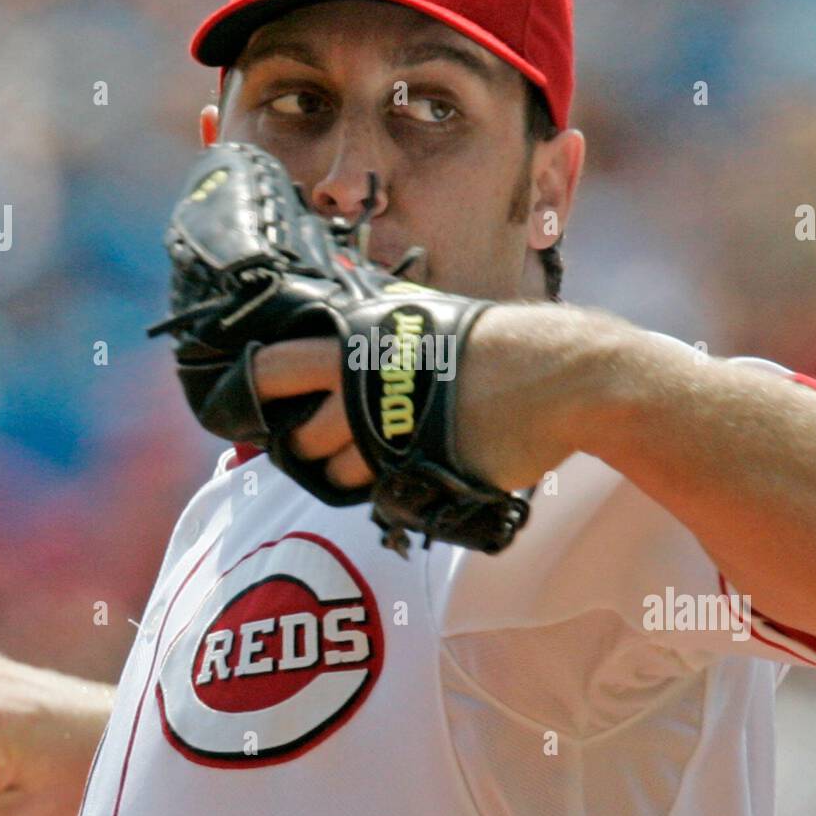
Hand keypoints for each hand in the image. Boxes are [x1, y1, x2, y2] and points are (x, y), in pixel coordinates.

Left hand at [252, 303, 582, 493]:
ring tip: (386, 450)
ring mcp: (387, 437)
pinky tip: (415, 466)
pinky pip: (379, 494)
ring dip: (349, 471)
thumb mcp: (427, 321)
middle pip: (299, 436)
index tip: (253, 404)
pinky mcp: (417, 475)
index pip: (274, 369)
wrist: (563, 378)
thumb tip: (342, 349)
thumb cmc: (503, 344)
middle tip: (325, 440)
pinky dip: (387, 486)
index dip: (255, 390)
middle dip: (306, 444)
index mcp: (358, 343)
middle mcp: (361, 389)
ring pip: (336, 472)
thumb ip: (379, 341)